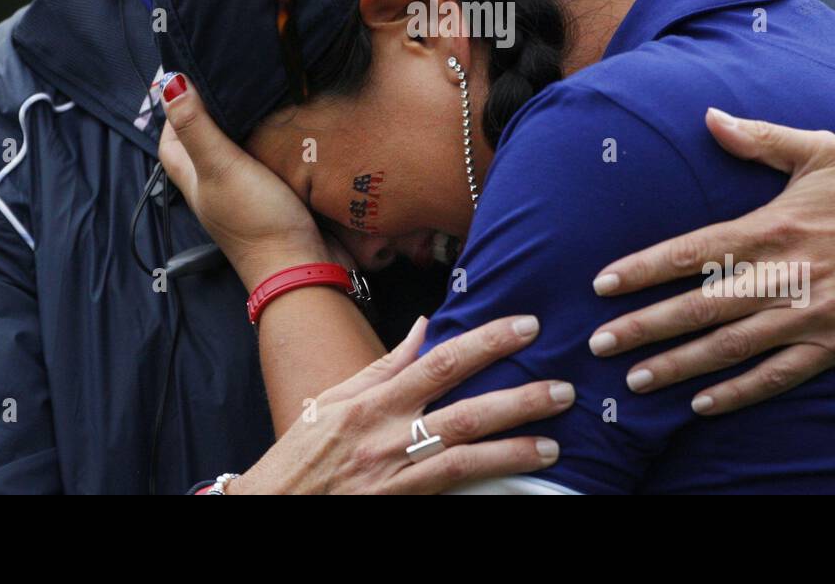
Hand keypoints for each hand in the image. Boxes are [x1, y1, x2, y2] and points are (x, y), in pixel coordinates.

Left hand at [157, 73, 327, 283]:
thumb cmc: (256, 221)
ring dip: (247, 132)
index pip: (171, 144)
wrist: (303, 269)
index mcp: (197, 182)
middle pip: (204, 149)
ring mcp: (250, 198)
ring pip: (239, 158)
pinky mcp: (281, 201)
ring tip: (261, 100)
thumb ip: (196, 127)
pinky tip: (290, 134)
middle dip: (211, 118)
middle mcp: (218, 190)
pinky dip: (275, 148)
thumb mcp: (220, 167)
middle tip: (229, 86)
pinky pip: (271, 168)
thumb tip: (169, 84)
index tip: (189, 83)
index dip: (173, 115)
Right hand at [229, 314, 573, 493]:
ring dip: (514, 444)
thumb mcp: (335, 400)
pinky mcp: (399, 502)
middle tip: (562, 385)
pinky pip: (452, 486)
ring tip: (555, 439)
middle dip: (517, 395)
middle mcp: (386, 432)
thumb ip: (385, 365)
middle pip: (464, 407)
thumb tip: (424, 326)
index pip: (441, 360)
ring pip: (465, 452)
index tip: (526, 326)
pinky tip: (520, 476)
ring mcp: (394, 472)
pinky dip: (487, 479)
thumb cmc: (303, 454)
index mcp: (373, 399)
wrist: (273, 507)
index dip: (487, 341)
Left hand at [589, 108, 834, 414]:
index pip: (693, 252)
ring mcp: (810, 314)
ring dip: (680, 364)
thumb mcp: (819, 149)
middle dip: (647, 326)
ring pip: (732, 346)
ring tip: (637, 379)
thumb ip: (759, 137)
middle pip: (701, 306)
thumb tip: (710, 116)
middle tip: (600, 344)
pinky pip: (780, 374)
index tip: (603, 285)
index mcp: (772, 226)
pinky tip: (702, 403)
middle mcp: (785, 274)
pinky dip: (740, 391)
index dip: (645, 269)